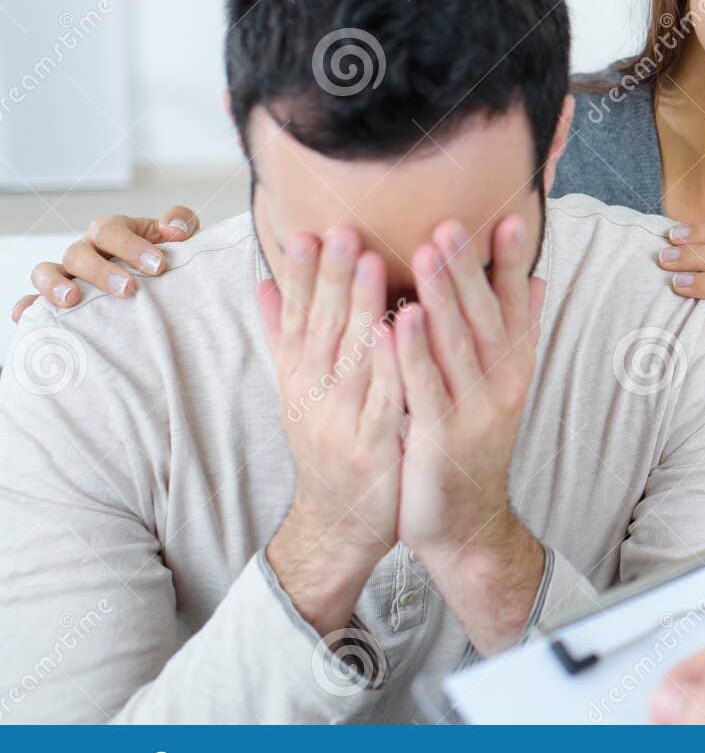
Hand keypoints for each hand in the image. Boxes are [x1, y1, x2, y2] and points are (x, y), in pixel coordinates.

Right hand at [14, 206, 199, 321]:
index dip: (131, 246)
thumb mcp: (179, 236)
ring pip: (46, 271)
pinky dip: (27, 307)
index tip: (158, 266)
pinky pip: (33, 302)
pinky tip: (27, 318)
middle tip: (128, 290)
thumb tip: (173, 229)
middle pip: (78, 252)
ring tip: (72, 300)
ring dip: (54, 284)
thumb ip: (181, 222)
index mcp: (112, 232)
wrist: (161, 282)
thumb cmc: (165, 257)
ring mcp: (68, 275)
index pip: (110, 230)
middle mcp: (86, 251)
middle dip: (101, 271)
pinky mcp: (58, 300)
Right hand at [259, 226, 404, 636]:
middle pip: (319, 327)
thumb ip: (284, 337)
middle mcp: (311, 394)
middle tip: (340, 228)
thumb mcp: (300, 391)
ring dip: (358, 308)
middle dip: (329, 275)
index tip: (306, 228)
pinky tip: (395, 333)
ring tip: (370, 261)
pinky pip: (380, 401)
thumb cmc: (330, 445)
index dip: (299, 273)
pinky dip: (386, 367)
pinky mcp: (370, 446)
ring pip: (348, 357)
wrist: (340, 525)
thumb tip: (260, 284)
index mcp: (297, 376)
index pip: (295, 315)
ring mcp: (339, 421)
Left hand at [395, 215, 545, 654]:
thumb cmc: (471, 442)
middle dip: (469, 268)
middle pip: (485, 316)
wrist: (461, 518)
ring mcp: (473, 410)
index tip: (510, 217)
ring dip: (441, 297)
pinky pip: (423, 387)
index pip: (516, 303)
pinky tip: (396, 320)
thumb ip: (517, 331)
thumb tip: (537, 280)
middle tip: (453, 222)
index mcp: (513, 365)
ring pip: (456, 345)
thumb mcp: (501, 385)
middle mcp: (500, 383)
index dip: (512, 261)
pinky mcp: (440, 436)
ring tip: (425, 253)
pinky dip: (411, 352)